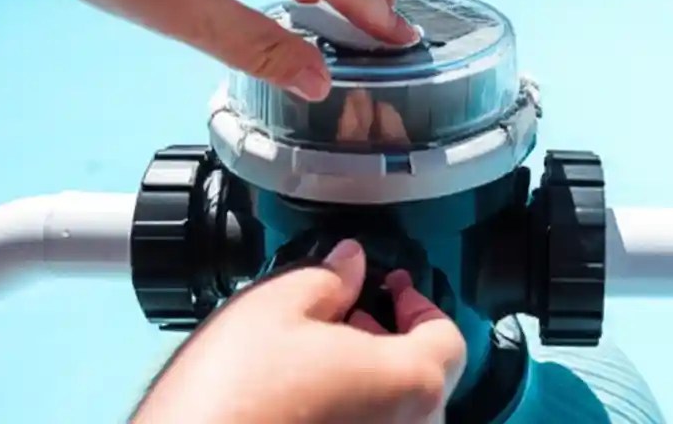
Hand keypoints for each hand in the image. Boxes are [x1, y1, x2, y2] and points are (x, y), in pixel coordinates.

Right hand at [133, 240, 466, 423]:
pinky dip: (350, 416)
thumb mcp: (272, 308)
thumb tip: (347, 263)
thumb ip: (326, 278)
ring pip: (395, 416)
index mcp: (411, 386)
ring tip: (317, 359)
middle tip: (351, 316)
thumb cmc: (224, 406)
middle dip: (391, 341)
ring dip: (370, 384)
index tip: (394, 287)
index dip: (419, 302)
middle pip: (425, 381)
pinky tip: (305, 402)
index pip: (447, 337)